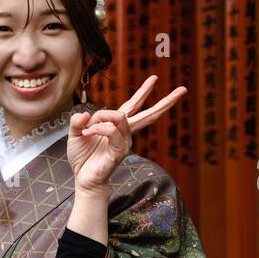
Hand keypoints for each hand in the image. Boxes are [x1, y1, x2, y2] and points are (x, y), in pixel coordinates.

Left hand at [66, 74, 186, 191]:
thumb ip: (78, 121)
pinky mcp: (121, 151)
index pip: (133, 106)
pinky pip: (112, 131)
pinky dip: (98, 128)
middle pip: (149, 114)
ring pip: (121, 117)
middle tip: (183, 89)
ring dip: (102, 117)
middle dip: (165, 102)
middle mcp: (125, 132)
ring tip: (88, 127)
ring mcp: (125, 142)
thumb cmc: (82, 157)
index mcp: (116, 125)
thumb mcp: (75, 134)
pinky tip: (88, 133)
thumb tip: (86, 114)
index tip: (154, 78)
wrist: (84, 179)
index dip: (143, 92)